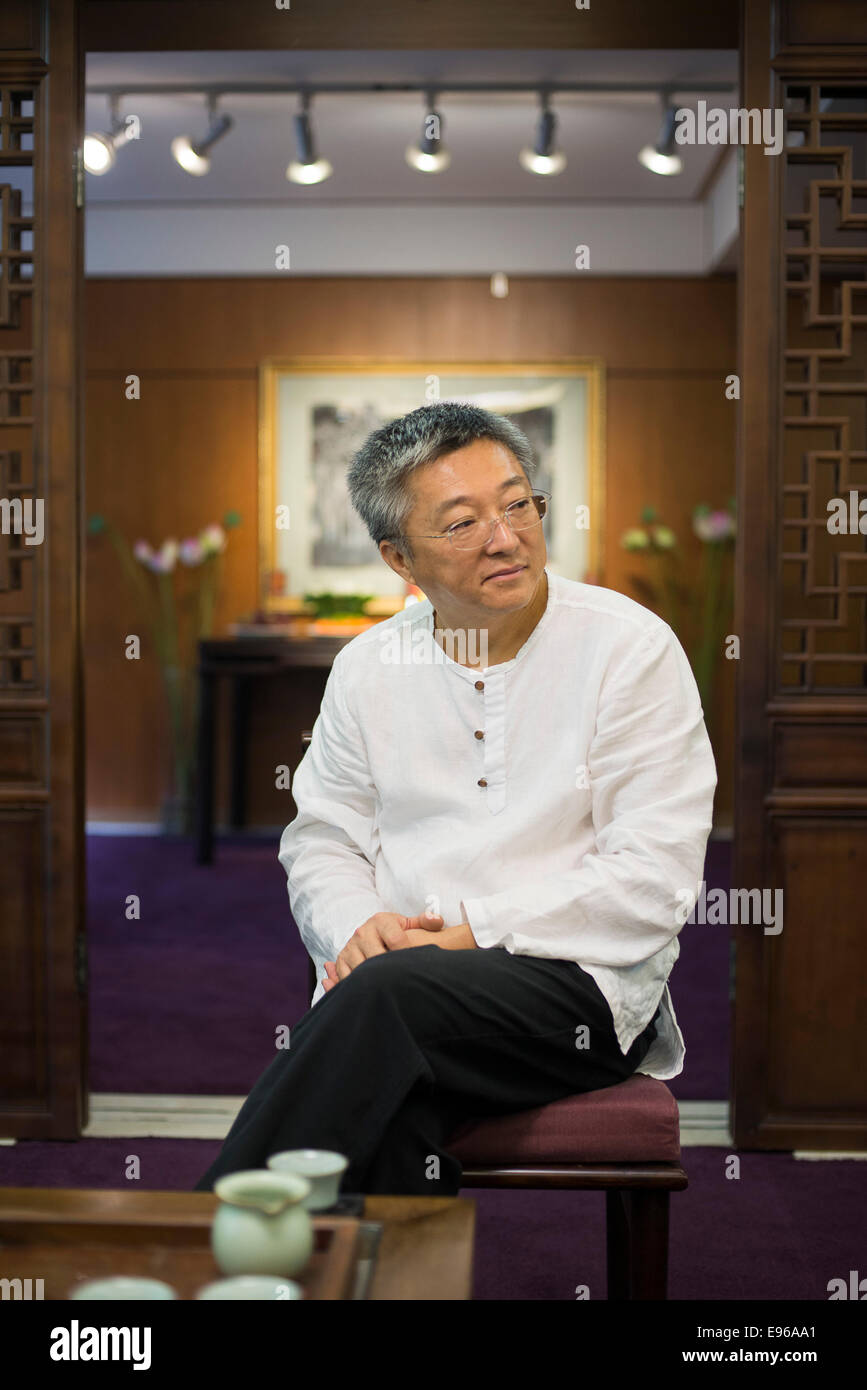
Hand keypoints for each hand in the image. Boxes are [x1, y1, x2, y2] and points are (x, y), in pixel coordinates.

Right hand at [320, 909, 444, 991]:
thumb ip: (426, 921)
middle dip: (392, 971)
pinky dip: (360, 987)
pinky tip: (374, 993)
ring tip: (391, 990)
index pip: (396, 940)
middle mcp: (362, 932)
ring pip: (363, 969)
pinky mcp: (341, 961)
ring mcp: (350, 947)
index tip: (414, 965)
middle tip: (404, 983)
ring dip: (376, 981)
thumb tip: (437, 921)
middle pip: (378, 957)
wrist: (369, 935)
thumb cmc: (395, 932)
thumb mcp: (409, 924)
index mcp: (380, 920)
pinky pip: (348, 978)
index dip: (407, 954)